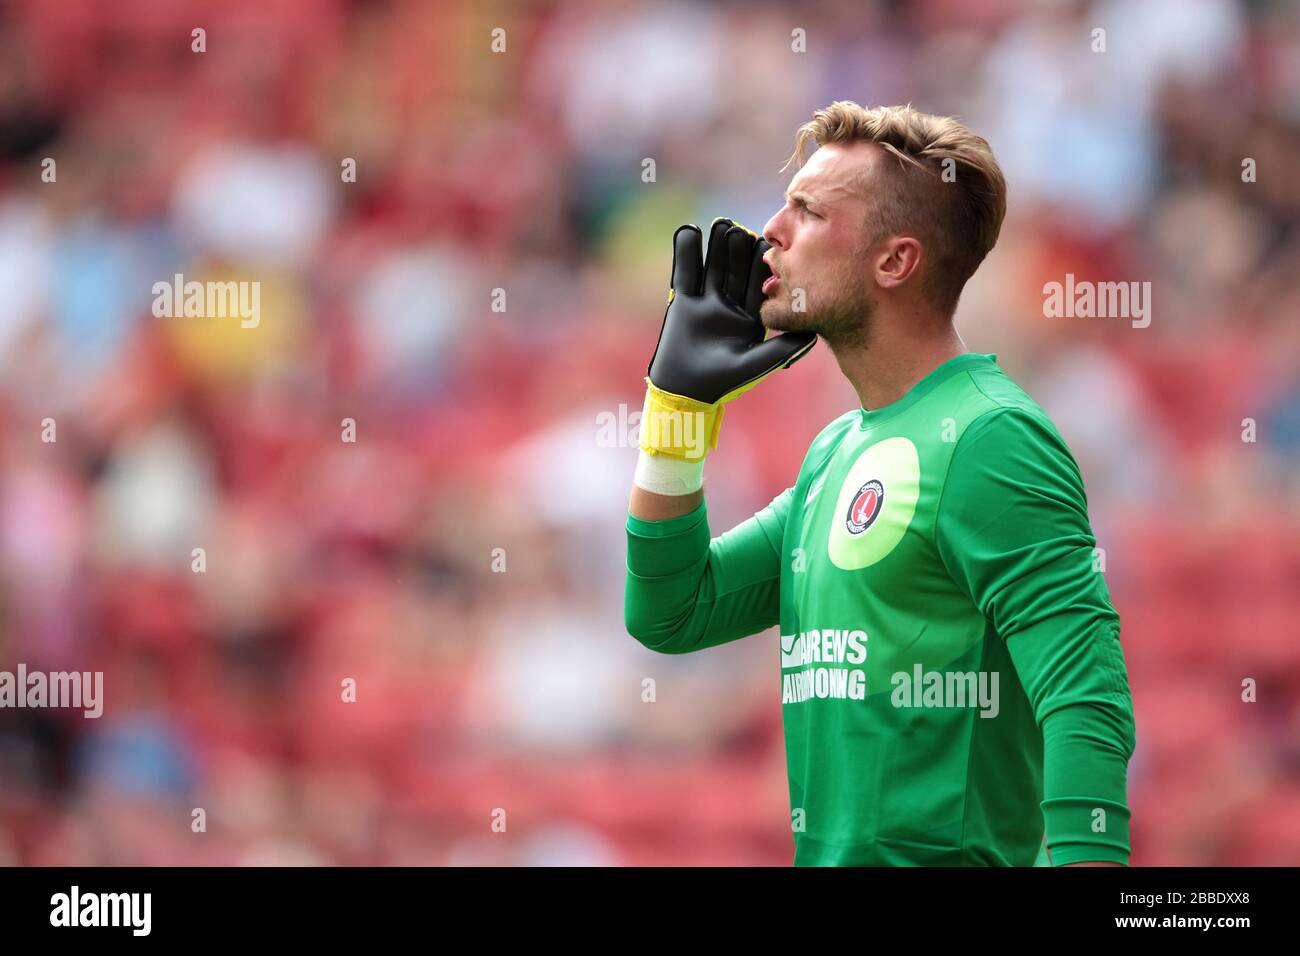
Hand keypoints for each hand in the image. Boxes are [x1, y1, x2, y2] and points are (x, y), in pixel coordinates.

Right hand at [639, 219, 814, 461]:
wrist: (685, 390)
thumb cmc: (723, 381)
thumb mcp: (756, 362)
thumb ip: (782, 348)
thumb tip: (813, 334)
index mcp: (751, 315)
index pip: (758, 282)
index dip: (762, 263)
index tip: (767, 245)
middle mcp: (730, 304)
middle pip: (736, 269)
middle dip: (738, 249)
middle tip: (741, 229)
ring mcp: (706, 300)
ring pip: (713, 266)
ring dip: (716, 246)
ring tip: (720, 224)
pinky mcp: (684, 300)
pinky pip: (685, 271)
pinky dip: (686, 251)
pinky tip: (689, 231)